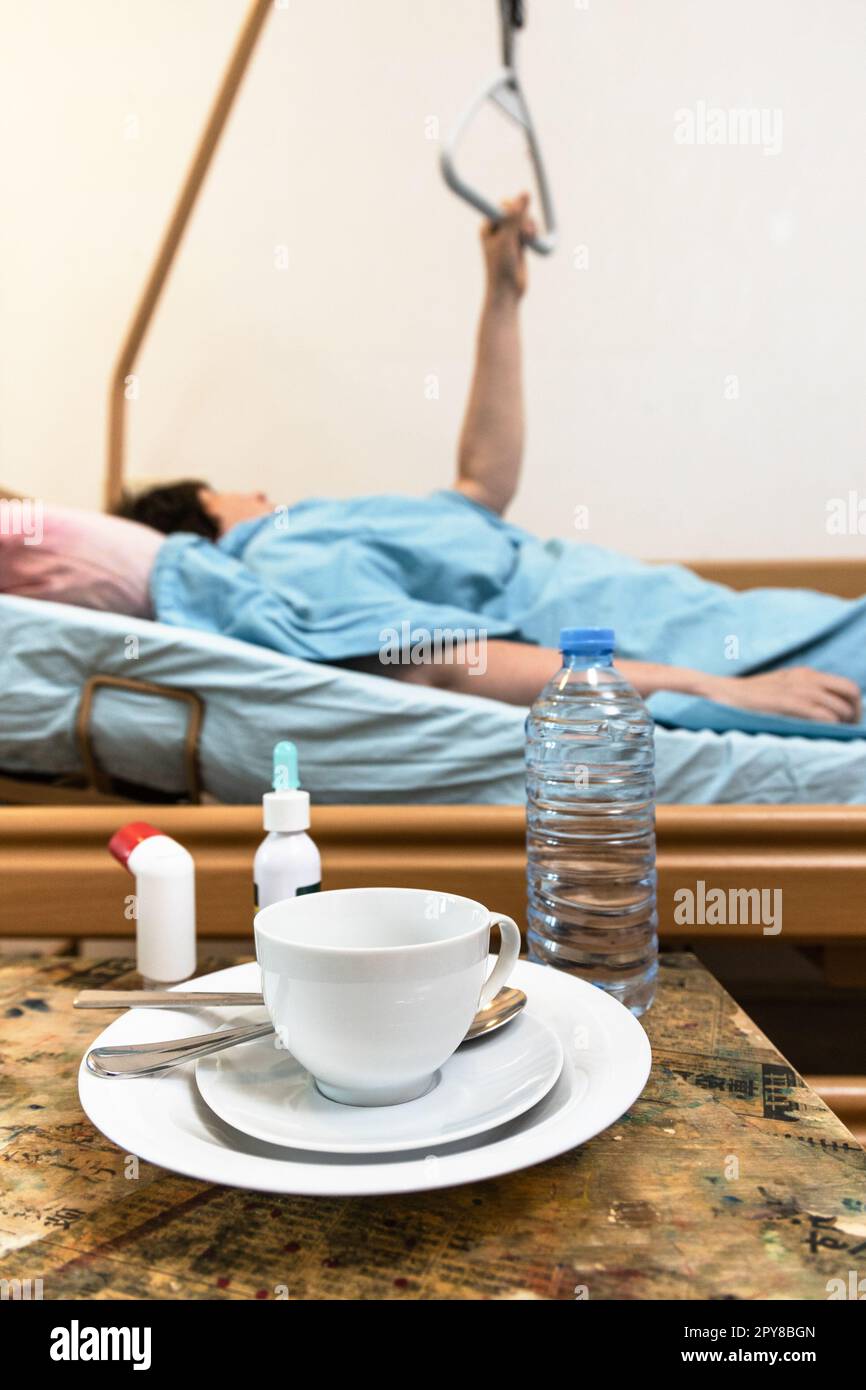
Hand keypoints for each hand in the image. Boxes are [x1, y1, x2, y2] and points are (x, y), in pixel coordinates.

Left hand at [481, 193, 536, 300]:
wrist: (507, 290)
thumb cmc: (501, 267)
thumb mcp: (507, 238)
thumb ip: (515, 216)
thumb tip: (525, 193)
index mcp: (488, 227)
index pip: (503, 206)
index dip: (514, 210)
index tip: (520, 224)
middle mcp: (497, 230)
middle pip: (516, 210)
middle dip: (524, 219)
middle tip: (524, 234)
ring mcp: (509, 236)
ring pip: (525, 219)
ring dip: (530, 225)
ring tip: (529, 238)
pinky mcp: (520, 243)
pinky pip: (530, 228)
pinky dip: (534, 232)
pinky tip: (532, 241)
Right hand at [702, 667, 862, 724]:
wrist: (722, 694)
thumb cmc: (750, 700)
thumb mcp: (781, 689)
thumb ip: (803, 695)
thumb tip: (826, 714)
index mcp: (806, 674)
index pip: (847, 687)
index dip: (853, 707)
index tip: (846, 724)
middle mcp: (807, 678)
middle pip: (852, 693)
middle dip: (854, 714)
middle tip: (846, 731)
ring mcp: (799, 689)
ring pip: (841, 708)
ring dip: (842, 725)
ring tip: (832, 738)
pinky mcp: (789, 703)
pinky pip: (824, 716)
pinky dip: (829, 728)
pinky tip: (819, 735)